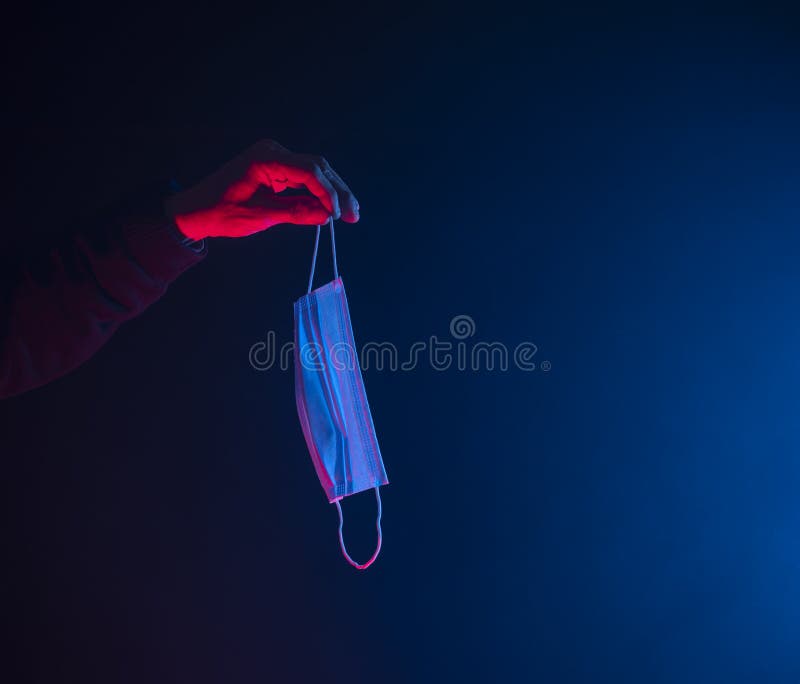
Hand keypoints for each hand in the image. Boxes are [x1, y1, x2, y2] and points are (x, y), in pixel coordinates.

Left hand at [165, 139, 359, 239]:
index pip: (309, 172)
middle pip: (317, 167)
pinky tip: (330, 207)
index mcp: (266, 158)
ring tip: (349, 213)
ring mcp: (273, 158)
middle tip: (355, 215)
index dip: (329, 194)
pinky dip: (317, 192)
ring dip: (332, 191)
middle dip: (338, 191)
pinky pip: (302, 177)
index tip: (341, 216)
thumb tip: (327, 216)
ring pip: (313, 171)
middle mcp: (272, 152)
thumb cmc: (220, 213)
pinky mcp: (273, 168)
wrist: (194, 210)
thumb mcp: (260, 216)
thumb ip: (295, 213)